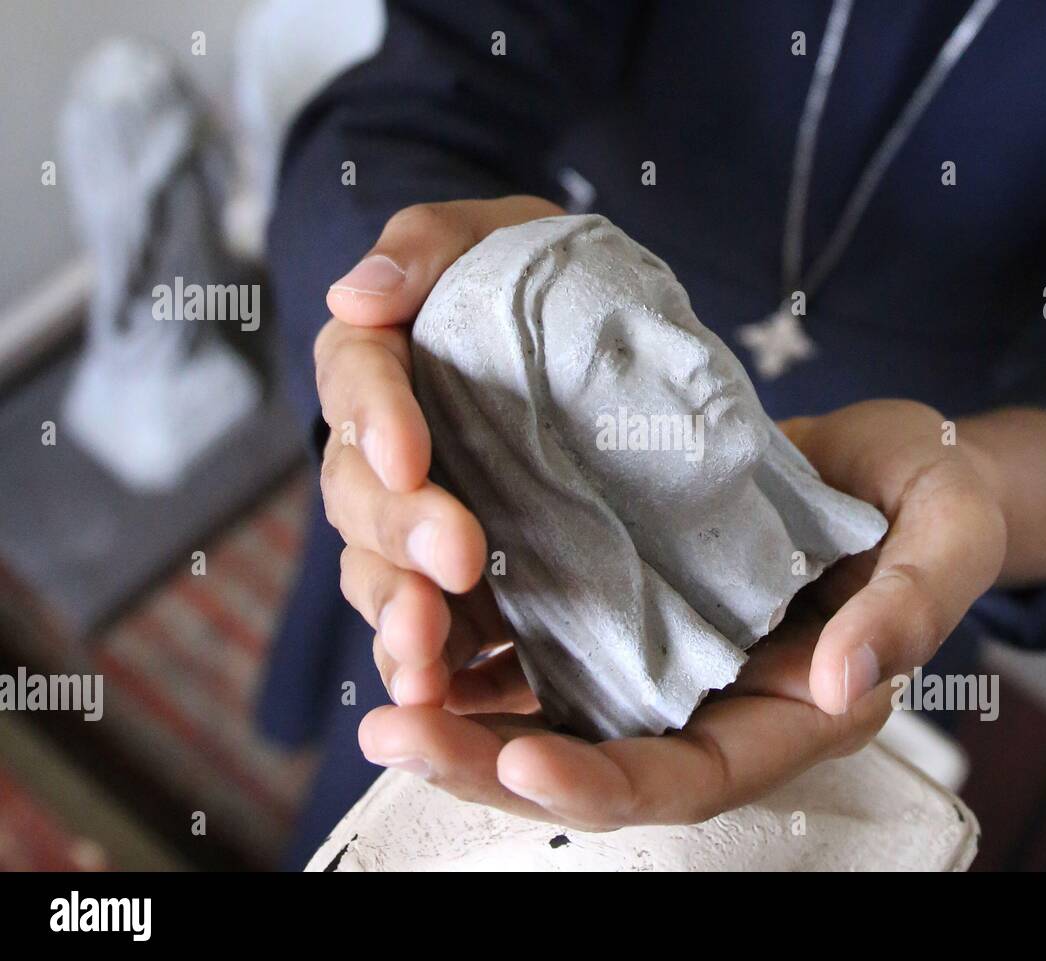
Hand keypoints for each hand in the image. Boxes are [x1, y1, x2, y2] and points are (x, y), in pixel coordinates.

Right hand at [315, 196, 561, 707]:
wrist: (597, 353)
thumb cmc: (540, 280)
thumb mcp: (500, 236)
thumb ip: (428, 247)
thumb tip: (354, 294)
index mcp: (385, 362)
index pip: (358, 381)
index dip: (374, 419)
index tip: (408, 453)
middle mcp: (383, 454)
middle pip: (361, 495)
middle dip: (403, 529)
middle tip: (457, 556)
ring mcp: (413, 526)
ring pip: (378, 574)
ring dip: (397, 614)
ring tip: (429, 651)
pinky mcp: (453, 585)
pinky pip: (422, 629)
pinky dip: (425, 665)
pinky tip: (439, 697)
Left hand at [357, 395, 1006, 829]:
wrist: (898, 459)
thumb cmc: (937, 502)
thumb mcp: (947, 540)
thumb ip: (908, 611)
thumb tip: (843, 681)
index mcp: (792, 714)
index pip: (690, 780)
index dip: (604, 785)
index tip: (521, 761)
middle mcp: (717, 701)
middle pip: (593, 762)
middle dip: (490, 764)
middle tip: (396, 733)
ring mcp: (669, 654)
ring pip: (554, 708)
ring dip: (464, 709)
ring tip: (382, 689)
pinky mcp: (635, 599)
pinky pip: (551, 637)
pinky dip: (483, 641)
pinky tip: (420, 618)